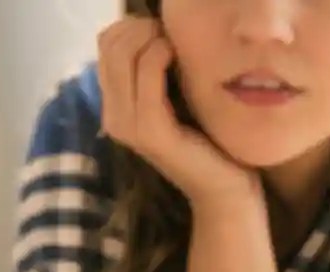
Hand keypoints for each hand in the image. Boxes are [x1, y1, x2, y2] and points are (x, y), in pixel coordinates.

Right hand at [97, 17, 261, 208]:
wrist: (223, 187)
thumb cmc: (207, 139)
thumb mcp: (177, 98)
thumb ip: (158, 71)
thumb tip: (157, 28)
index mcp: (115, 105)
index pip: (105, 42)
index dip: (132, 25)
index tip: (164, 32)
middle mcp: (112, 115)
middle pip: (110, 44)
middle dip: (142, 27)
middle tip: (173, 37)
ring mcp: (128, 125)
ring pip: (124, 55)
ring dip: (153, 38)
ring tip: (177, 47)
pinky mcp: (150, 131)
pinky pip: (147, 76)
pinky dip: (161, 55)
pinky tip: (178, 54)